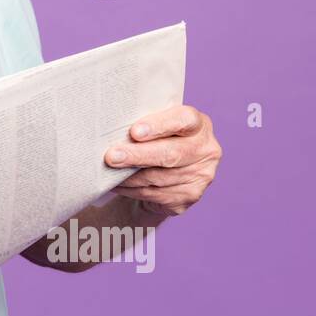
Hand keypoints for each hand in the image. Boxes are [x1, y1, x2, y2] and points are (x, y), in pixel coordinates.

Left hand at [103, 105, 221, 216]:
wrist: (166, 171)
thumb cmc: (157, 139)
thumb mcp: (156, 125)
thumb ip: (145, 124)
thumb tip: (113, 127)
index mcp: (199, 124)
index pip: (184, 120)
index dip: (160, 125)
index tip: (134, 132)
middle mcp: (207, 149)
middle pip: (171, 154)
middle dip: (138, 155)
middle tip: (112, 157)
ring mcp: (202, 175)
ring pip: (160, 177)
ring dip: (130, 176)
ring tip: (108, 172)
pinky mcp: (191, 195)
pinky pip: (156, 194)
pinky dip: (132, 190)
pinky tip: (118, 185)